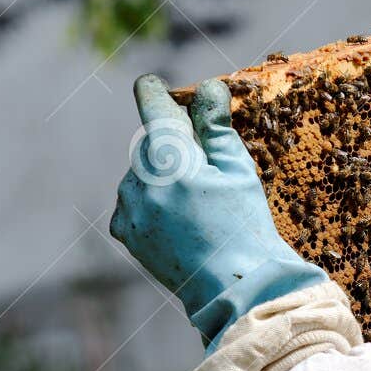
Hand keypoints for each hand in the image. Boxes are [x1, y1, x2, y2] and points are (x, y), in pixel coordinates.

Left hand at [111, 74, 327, 349]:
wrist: (235, 286)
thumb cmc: (244, 225)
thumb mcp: (238, 170)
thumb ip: (216, 126)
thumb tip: (208, 87)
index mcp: (171, 158)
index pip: (154, 108)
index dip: (154, 92)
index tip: (152, 83)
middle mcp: (141, 179)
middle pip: (150, 142)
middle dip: (172, 144)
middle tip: (204, 165)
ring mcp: (129, 208)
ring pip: (141, 172)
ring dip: (161, 174)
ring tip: (198, 203)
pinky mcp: (126, 232)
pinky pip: (132, 201)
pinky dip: (151, 200)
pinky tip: (180, 218)